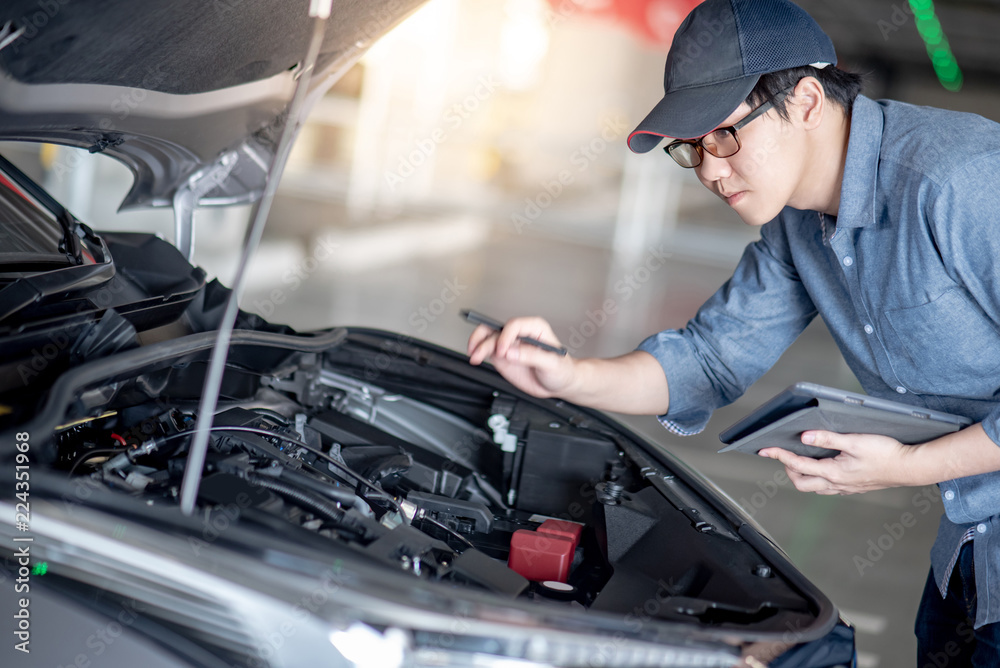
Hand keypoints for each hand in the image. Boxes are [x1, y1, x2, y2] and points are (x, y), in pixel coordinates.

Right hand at [467, 316, 575, 397]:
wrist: (559, 384)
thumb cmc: (562, 370)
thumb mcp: (551, 364)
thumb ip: (531, 356)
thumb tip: (511, 352)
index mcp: (535, 328)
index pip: (514, 325)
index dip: (506, 337)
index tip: (503, 351)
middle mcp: (520, 334)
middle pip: (496, 328)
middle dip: (484, 337)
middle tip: (478, 350)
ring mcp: (510, 345)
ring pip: (488, 338)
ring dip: (478, 345)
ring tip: (474, 356)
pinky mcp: (504, 356)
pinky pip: (487, 350)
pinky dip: (478, 352)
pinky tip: (475, 358)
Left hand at [758, 430, 919, 494]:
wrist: (912, 467)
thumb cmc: (887, 453)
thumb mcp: (855, 441)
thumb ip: (828, 438)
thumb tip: (805, 437)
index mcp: (834, 473)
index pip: (798, 465)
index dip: (779, 455)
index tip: (764, 449)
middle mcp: (837, 484)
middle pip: (801, 483)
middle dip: (788, 469)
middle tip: (782, 454)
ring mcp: (846, 488)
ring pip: (815, 487)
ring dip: (802, 475)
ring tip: (798, 459)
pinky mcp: (854, 487)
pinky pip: (829, 487)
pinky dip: (818, 478)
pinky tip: (822, 467)